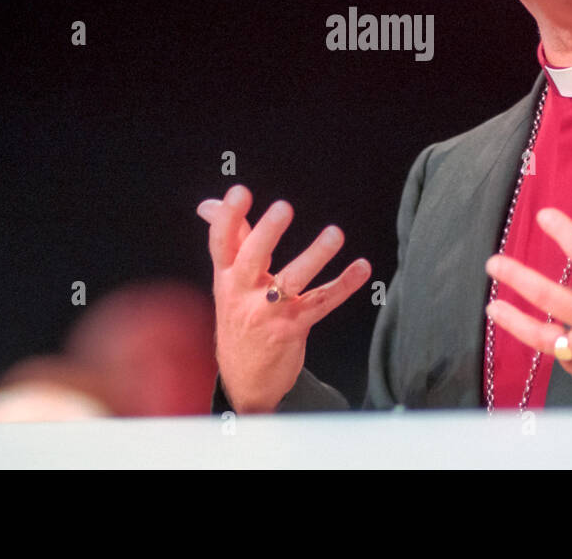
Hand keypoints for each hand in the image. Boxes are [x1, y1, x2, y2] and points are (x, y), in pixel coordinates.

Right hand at [200, 184, 370, 413]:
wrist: (244, 379)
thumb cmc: (238, 317)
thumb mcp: (227, 281)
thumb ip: (229, 240)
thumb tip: (209, 205)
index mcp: (226, 278)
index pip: (221, 244)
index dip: (228, 218)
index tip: (239, 192)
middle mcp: (242, 295)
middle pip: (252, 259)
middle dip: (267, 233)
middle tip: (283, 208)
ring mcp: (267, 314)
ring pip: (291, 282)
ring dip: (314, 256)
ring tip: (335, 233)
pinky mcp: (292, 329)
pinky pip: (321, 303)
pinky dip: (344, 285)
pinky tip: (362, 268)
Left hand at [485, 203, 571, 406]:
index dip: (563, 231)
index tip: (544, 216)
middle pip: (546, 295)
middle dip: (516, 277)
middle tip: (494, 264)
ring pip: (542, 335)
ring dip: (514, 321)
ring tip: (493, 308)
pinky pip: (562, 359)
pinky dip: (550, 348)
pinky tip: (540, 339)